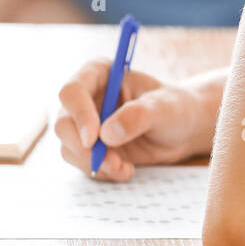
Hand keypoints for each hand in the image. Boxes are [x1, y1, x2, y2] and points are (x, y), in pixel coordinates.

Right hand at [54, 58, 210, 180]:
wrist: (181, 130)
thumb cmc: (174, 108)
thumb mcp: (164, 108)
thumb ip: (138, 115)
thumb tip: (107, 134)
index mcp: (99, 73)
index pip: (73, 90)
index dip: (79, 114)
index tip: (94, 138)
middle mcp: (87, 97)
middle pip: (63, 122)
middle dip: (84, 148)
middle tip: (111, 163)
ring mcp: (85, 123)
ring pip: (69, 147)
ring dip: (94, 163)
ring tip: (125, 168)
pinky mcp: (90, 146)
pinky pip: (82, 162)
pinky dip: (101, 171)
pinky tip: (125, 170)